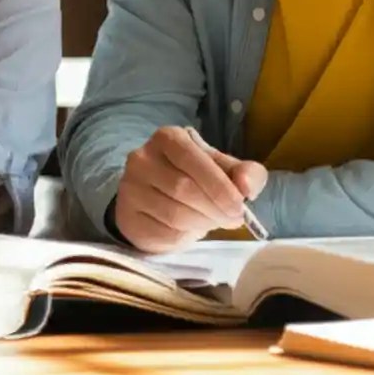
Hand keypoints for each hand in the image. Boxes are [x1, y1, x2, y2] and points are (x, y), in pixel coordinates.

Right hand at [114, 126, 266, 253]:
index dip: (219, 186)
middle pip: (184, 188)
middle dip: (215, 208)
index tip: (239, 207)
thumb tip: (246, 185)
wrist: (159, 198)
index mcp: (169, 138)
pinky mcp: (127, 217)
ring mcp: (130, 188)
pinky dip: (185, 236)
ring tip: (214, 222)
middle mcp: (142, 158)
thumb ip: (246, 173)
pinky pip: (162, 233)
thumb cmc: (198, 178)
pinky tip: (191, 229)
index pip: (193, 160)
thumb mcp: (225, 169)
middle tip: (233, 220)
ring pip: (174, 213)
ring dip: (203, 223)